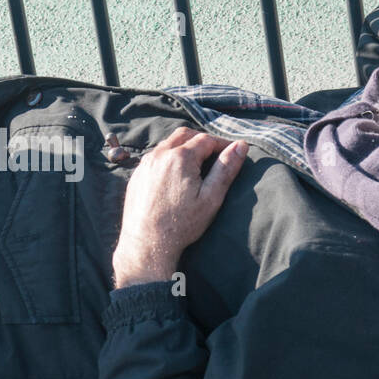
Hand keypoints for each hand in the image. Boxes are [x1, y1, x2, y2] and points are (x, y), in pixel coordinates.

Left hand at [111, 127, 250, 287]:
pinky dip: (169, 158)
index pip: (206, 139)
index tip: (232, 152)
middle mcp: (159, 155)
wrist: (147, 244)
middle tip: (215, 154)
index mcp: (180, 157)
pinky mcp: (137, 175)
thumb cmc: (181, 224)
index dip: (222, 143)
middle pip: (185, 135)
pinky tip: (176, 174)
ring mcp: (145, 164)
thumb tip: (241, 146)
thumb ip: (226, 169)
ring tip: (197, 164)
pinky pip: (155, 157)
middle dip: (202, 140)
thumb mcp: (211, 198)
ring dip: (184, 147)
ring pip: (168, 144)